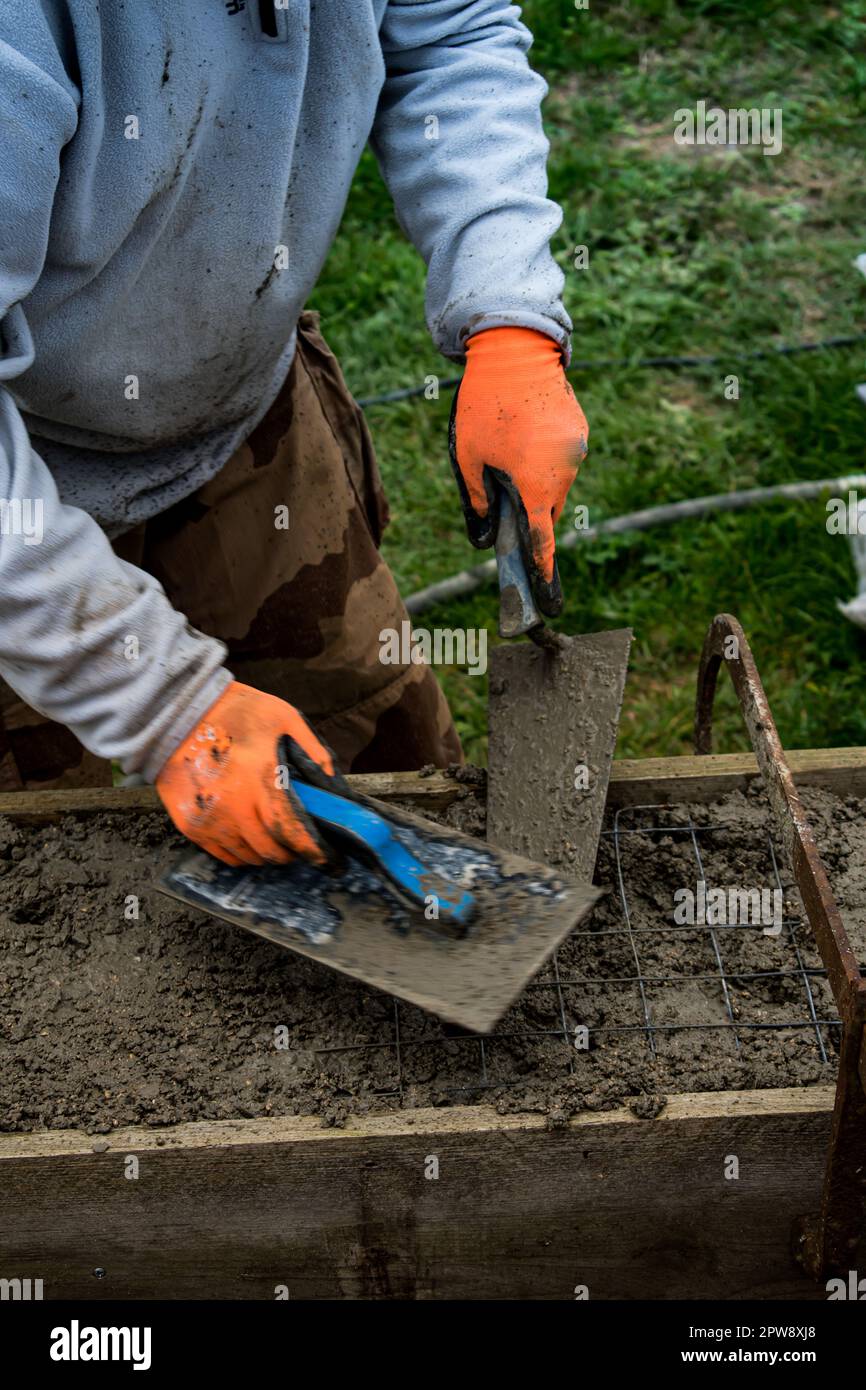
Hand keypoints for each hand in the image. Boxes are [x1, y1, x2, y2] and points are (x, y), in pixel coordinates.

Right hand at [155, 681, 346, 866]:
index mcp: (260, 780)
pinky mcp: (191, 826)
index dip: (315, 851)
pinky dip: (243, 852)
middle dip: (293, 852)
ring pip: (250, 857)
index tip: (329, 858)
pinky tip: (250, 836)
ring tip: (275, 837)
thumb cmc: (234, 712)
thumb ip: (313, 750)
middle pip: (272, 851)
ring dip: (268, 853)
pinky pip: (225, 856)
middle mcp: (233, 807)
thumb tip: (334, 783)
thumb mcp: (283, 717)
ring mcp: (210, 820)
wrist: (177, 714)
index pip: (293, 832)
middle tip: (300, 843)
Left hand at [449, 326, 587, 614]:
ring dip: (536, 481)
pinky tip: (524, 432)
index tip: (549, 598)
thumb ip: (477, 501)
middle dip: (530, 512)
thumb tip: (485, 535)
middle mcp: (564, 471)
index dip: (543, 571)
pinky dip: (545, 458)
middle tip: (504, 493)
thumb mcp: (467, 459)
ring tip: (508, 450)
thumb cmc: (484, 406)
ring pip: (555, 483)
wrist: (516, 349)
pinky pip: (562, 458)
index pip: (543, 540)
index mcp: (536, 484)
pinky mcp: (580, 431)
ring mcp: (576, 450)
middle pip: (547, 510)